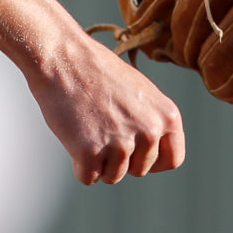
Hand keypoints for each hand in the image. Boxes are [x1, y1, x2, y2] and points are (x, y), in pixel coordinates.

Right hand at [27, 31, 184, 184]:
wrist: (61, 55)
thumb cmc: (95, 70)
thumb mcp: (139, 91)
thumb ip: (150, 120)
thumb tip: (149, 148)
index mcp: (167, 115)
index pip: (172, 160)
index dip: (151, 160)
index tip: (134, 153)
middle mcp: (150, 131)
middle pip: (138, 170)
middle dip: (119, 158)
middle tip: (100, 126)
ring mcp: (121, 143)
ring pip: (112, 176)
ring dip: (97, 160)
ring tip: (86, 126)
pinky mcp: (91, 152)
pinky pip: (88, 177)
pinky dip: (78, 164)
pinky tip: (73, 136)